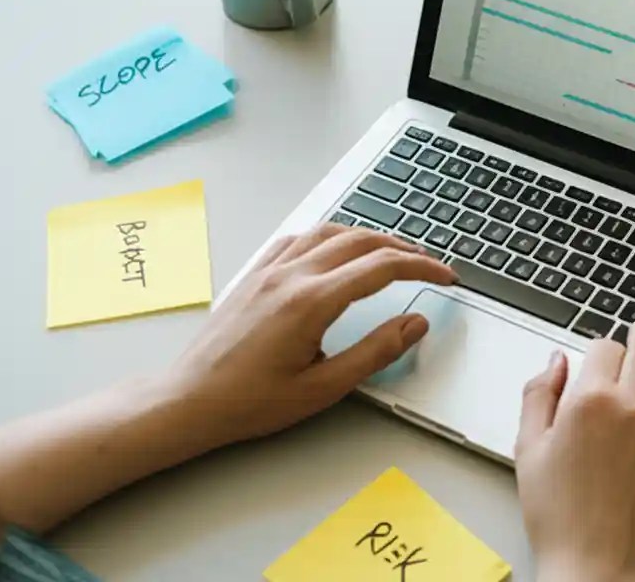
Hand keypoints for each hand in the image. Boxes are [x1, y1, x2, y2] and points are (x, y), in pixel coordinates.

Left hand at [168, 224, 456, 449]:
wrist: (188, 401)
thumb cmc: (249, 402)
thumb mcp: (324, 387)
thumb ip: (376, 351)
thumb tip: (415, 324)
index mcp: (311, 301)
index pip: (382, 267)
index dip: (422, 268)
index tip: (446, 276)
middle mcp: (290, 276)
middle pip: (361, 241)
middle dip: (403, 248)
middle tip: (429, 265)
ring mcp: (268, 271)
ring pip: (330, 231)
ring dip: (369, 237)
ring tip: (393, 252)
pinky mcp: (254, 276)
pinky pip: (298, 238)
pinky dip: (330, 237)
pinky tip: (337, 250)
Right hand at [515, 320, 634, 581]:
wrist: (597, 567)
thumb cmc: (560, 517)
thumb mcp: (528, 450)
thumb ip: (539, 396)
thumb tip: (556, 362)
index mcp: (589, 401)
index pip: (603, 343)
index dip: (596, 352)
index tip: (595, 371)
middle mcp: (633, 405)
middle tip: (631, 353)